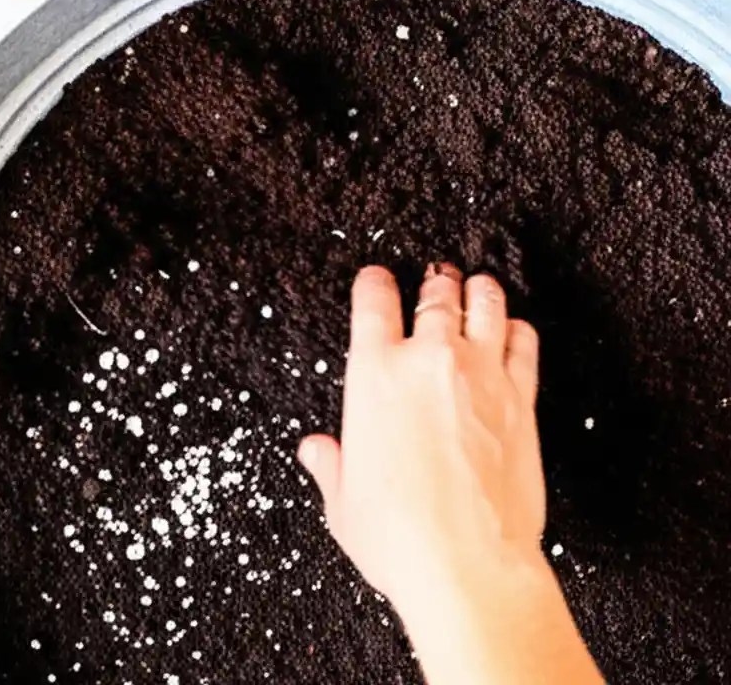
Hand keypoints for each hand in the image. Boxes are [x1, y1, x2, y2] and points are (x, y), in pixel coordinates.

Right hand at [298, 264, 544, 610]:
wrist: (467, 563)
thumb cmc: (400, 536)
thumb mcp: (343, 500)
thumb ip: (331, 465)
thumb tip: (317, 451)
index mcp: (374, 375)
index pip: (374, 302)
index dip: (374, 283)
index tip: (375, 279)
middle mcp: (428, 362)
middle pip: (435, 294)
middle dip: (433, 283)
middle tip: (434, 279)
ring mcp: (481, 375)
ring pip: (485, 305)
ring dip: (478, 291)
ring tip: (475, 286)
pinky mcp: (522, 400)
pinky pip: (524, 343)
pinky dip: (517, 329)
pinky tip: (513, 329)